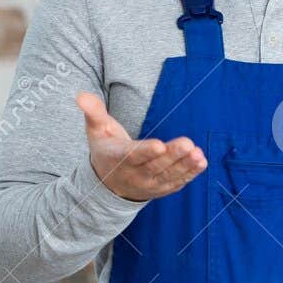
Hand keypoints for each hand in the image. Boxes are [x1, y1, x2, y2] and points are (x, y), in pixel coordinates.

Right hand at [77, 91, 205, 202]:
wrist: (109, 184)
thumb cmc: (106, 150)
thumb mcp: (97, 131)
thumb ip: (93, 112)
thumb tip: (81, 95)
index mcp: (119, 158)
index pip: (134, 155)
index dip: (146, 151)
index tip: (159, 145)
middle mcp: (135, 174)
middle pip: (156, 166)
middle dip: (172, 155)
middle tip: (188, 144)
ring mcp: (150, 184)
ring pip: (169, 175)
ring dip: (185, 165)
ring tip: (198, 154)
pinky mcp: (162, 188)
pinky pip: (177, 182)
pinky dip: (190, 174)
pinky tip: (201, 162)